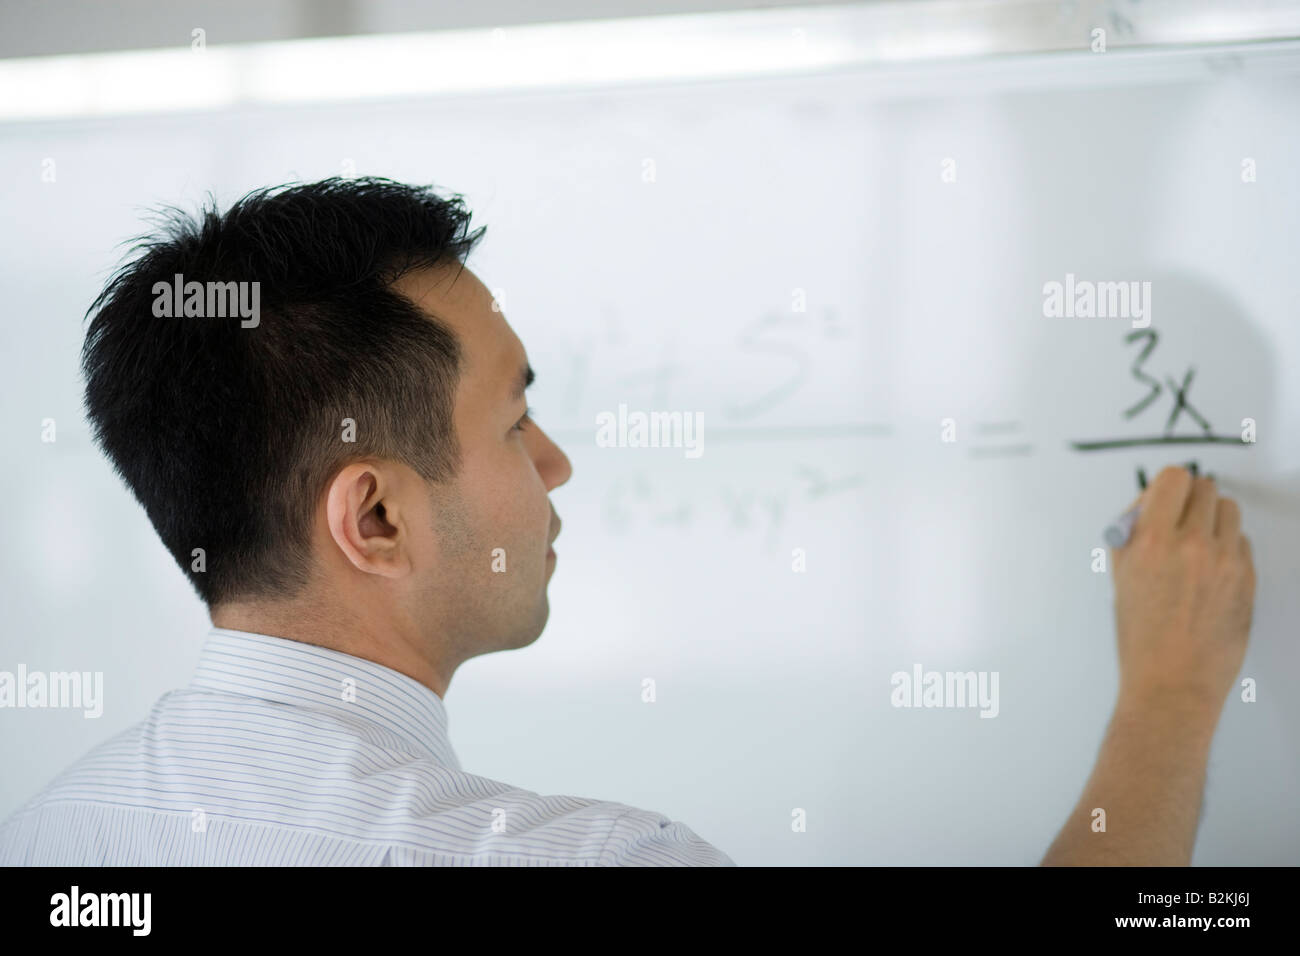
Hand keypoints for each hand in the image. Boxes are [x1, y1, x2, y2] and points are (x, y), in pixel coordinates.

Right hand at [1111, 465, 1255, 718]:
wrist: (1173, 681)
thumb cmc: (1142, 637)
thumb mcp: (1121, 577)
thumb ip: (1133, 535)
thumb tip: (1146, 508)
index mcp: (1152, 541)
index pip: (1173, 478)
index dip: (1167, 486)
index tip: (1163, 497)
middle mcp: (1192, 545)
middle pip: (1205, 488)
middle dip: (1189, 500)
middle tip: (1179, 520)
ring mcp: (1224, 561)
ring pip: (1229, 510)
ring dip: (1213, 519)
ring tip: (1197, 544)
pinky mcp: (1246, 578)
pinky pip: (1241, 541)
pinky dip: (1227, 546)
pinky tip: (1210, 569)